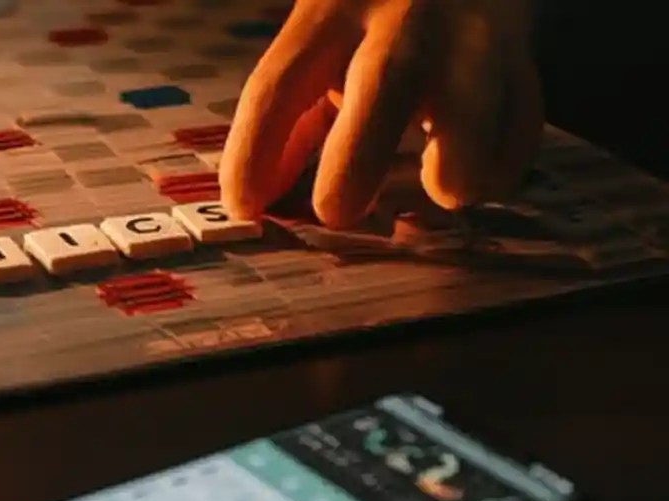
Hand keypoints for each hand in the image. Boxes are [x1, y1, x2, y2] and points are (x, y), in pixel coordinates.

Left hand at [220, 0, 543, 228]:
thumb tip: (254, 198)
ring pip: (474, 115)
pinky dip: (498, 166)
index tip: (244, 208)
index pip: (280, 83)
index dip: (252, 153)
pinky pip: (520, 128)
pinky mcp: (524, 55)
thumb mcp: (325, 40)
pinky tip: (477, 170)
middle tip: (337, 212)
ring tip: (440, 185)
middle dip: (355, 165)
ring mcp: (472, 34)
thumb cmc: (379, 11)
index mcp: (333, 9)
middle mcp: (405, 17)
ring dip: (455, 173)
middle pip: (383, 87)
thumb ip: (291, 116)